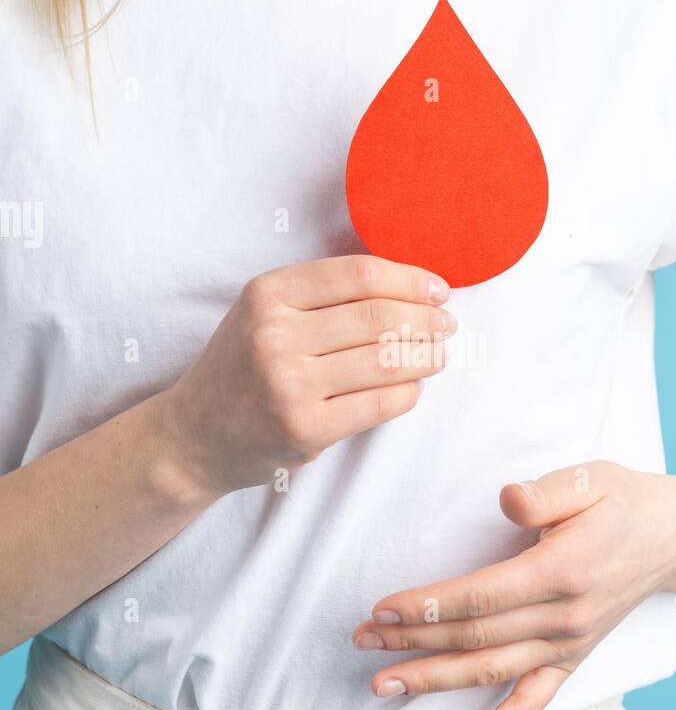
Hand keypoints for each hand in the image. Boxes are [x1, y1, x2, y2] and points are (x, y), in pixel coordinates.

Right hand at [158, 255, 455, 494]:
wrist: (195, 434)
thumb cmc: (242, 366)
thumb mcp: (265, 311)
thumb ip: (322, 293)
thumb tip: (409, 284)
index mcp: (268, 294)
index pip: (359, 275)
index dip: (410, 280)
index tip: (438, 290)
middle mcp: (274, 336)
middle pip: (378, 317)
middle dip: (426, 319)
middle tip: (446, 325)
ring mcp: (288, 386)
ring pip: (385, 361)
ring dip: (426, 356)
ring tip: (438, 354)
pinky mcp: (304, 430)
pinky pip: (379, 405)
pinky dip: (407, 393)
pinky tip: (412, 387)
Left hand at [353, 461, 675, 709]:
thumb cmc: (624, 501)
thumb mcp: (590, 478)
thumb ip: (546, 493)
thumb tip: (507, 501)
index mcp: (563, 570)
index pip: (481, 597)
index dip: (428, 606)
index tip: (382, 608)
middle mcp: (565, 617)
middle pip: (476, 637)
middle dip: (413, 641)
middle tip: (361, 641)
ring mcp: (570, 644)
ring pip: (492, 671)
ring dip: (435, 680)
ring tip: (384, 685)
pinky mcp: (573, 659)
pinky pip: (537, 701)